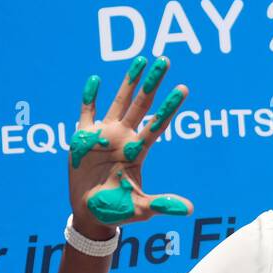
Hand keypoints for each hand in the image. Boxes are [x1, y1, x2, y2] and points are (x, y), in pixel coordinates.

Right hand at [67, 56, 193, 236]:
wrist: (90, 214)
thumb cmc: (118, 211)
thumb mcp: (140, 208)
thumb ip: (162, 204)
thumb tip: (189, 209)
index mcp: (137, 152)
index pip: (157, 125)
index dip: (169, 107)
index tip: (183, 88)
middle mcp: (124, 138)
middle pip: (141, 105)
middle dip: (152, 83)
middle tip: (165, 60)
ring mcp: (104, 136)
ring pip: (119, 102)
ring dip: (129, 81)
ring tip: (141, 59)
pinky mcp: (83, 138)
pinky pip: (86, 113)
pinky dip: (90, 97)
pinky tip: (95, 80)